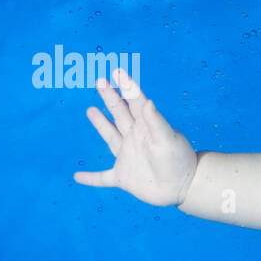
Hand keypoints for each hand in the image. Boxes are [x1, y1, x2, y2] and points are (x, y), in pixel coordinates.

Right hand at [73, 69, 198, 206]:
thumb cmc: (179, 162)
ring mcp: (128, 157)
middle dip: (110, 97)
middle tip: (100, 81)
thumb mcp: (168, 140)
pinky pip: (102, 178)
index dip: (127, 87)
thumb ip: (157, 122)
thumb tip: (148, 101)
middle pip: (120, 114)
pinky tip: (77, 176)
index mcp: (147, 127)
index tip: (117, 72)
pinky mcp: (123, 177)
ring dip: (101, 124)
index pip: (135, 102)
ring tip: (90, 110)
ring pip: (110, 137)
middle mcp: (135, 138)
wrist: (184, 188)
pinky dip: (91, 178)